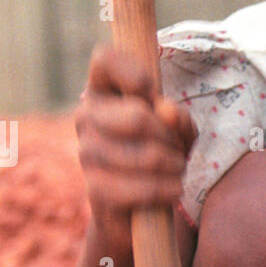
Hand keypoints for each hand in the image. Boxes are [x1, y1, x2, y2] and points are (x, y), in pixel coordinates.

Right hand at [75, 43, 197, 253]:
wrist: (140, 208)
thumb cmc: (161, 155)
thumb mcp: (179, 132)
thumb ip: (178, 117)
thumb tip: (166, 111)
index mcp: (102, 91)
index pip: (104, 58)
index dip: (134, 73)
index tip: (151, 94)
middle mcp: (86, 117)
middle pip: (139, 116)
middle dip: (171, 138)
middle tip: (176, 150)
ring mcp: (86, 153)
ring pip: (148, 155)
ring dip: (175, 167)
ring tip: (175, 171)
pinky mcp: (95, 189)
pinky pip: (143, 187)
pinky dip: (167, 190)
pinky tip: (171, 190)